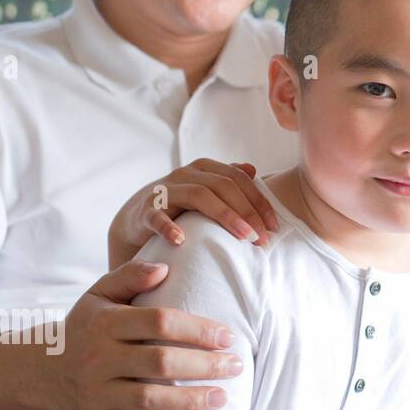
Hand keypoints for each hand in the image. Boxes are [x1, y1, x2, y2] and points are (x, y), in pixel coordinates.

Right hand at [36, 258, 242, 409]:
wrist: (39, 368)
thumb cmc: (85, 326)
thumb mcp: (100, 294)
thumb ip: (130, 275)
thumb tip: (165, 266)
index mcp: (106, 324)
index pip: (160, 323)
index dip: (198, 329)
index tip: (228, 336)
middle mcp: (99, 359)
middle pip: (160, 362)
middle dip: (204, 365)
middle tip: (236, 366)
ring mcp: (95, 392)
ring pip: (147, 399)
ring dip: (188, 400)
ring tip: (222, 397)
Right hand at [108, 159, 277, 267]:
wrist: (135, 220)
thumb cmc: (179, 207)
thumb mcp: (204, 191)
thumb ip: (227, 180)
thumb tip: (252, 169)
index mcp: (204, 169)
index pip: (239, 180)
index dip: (259, 202)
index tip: (274, 227)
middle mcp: (185, 174)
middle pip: (224, 187)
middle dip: (248, 212)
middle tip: (262, 237)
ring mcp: (165, 191)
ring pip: (200, 196)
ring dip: (225, 216)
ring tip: (243, 237)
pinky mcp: (145, 211)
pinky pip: (157, 217)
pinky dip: (169, 227)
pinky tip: (181, 240)